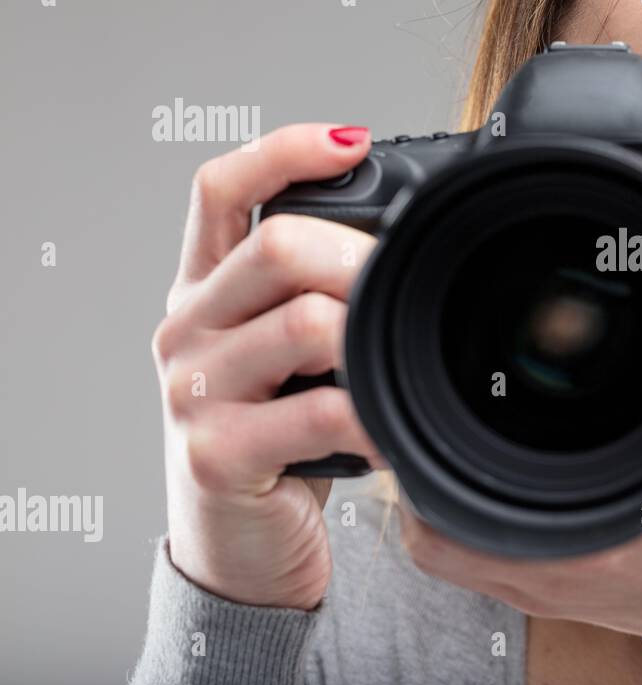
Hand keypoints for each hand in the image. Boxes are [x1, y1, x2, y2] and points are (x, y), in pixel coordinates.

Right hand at [151, 124, 382, 609]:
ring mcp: (195, 392)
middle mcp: (185, 330)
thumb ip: (309, 295)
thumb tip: (399, 238)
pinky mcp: (218, 454)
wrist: (237, 545)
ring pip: (306, 323)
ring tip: (403, 359)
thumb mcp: (278, 353)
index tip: (351, 140)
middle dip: (362, 257)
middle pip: (276, 246)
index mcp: (201, 291)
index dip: (283, 150)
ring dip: (374, 336)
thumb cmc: (274, 437)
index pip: (218, 189)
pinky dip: (374, 416)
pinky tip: (388, 429)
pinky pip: (321, 412)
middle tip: (412, 286)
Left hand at [397, 261, 641, 637]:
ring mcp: (540, 579)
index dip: (449, 410)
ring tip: (434, 410)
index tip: (442, 358)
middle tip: (430, 366)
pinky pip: (455, 555)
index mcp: (613, 517)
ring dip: (421, 469)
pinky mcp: (534, 587)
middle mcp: (561, 556)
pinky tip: (456, 464)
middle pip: (439, 498)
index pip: (495, 468)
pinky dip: (438, 509)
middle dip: (423, 427)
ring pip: (434, 534)